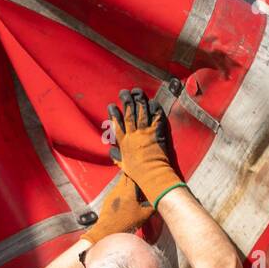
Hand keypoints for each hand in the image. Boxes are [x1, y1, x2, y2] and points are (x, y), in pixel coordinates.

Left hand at [81, 175, 153, 243]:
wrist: (108, 230)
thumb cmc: (126, 223)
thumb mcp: (143, 216)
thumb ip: (152, 207)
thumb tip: (158, 202)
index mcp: (128, 191)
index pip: (132, 175)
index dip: (138, 174)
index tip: (142, 173)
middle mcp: (119, 189)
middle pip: (124, 177)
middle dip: (131, 176)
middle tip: (138, 180)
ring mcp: (111, 194)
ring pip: (119, 184)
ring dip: (125, 184)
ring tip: (132, 190)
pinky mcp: (107, 200)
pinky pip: (115, 192)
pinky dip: (120, 192)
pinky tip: (124, 200)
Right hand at [107, 88, 183, 207]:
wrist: (151, 175)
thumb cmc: (138, 173)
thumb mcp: (124, 165)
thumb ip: (117, 156)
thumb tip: (112, 151)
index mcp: (124, 143)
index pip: (117, 124)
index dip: (114, 114)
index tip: (111, 106)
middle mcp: (133, 135)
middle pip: (129, 114)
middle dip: (126, 102)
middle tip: (124, 93)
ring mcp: (145, 133)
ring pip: (141, 113)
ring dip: (139, 100)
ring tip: (137, 92)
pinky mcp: (157, 133)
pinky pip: (156, 118)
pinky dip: (155, 109)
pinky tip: (153, 102)